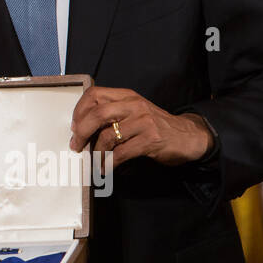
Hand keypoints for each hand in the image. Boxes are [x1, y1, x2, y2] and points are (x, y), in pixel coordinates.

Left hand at [70, 85, 213, 166]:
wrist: (188, 135)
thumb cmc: (155, 125)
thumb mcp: (134, 111)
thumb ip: (112, 113)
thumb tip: (81, 127)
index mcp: (126, 95)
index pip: (94, 94)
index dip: (79, 111)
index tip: (74, 127)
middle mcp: (134, 105)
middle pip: (97, 114)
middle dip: (81, 132)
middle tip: (76, 146)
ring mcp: (144, 121)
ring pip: (108, 136)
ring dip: (96, 152)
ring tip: (93, 161)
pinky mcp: (151, 140)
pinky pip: (122, 153)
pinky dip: (109, 163)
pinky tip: (106, 168)